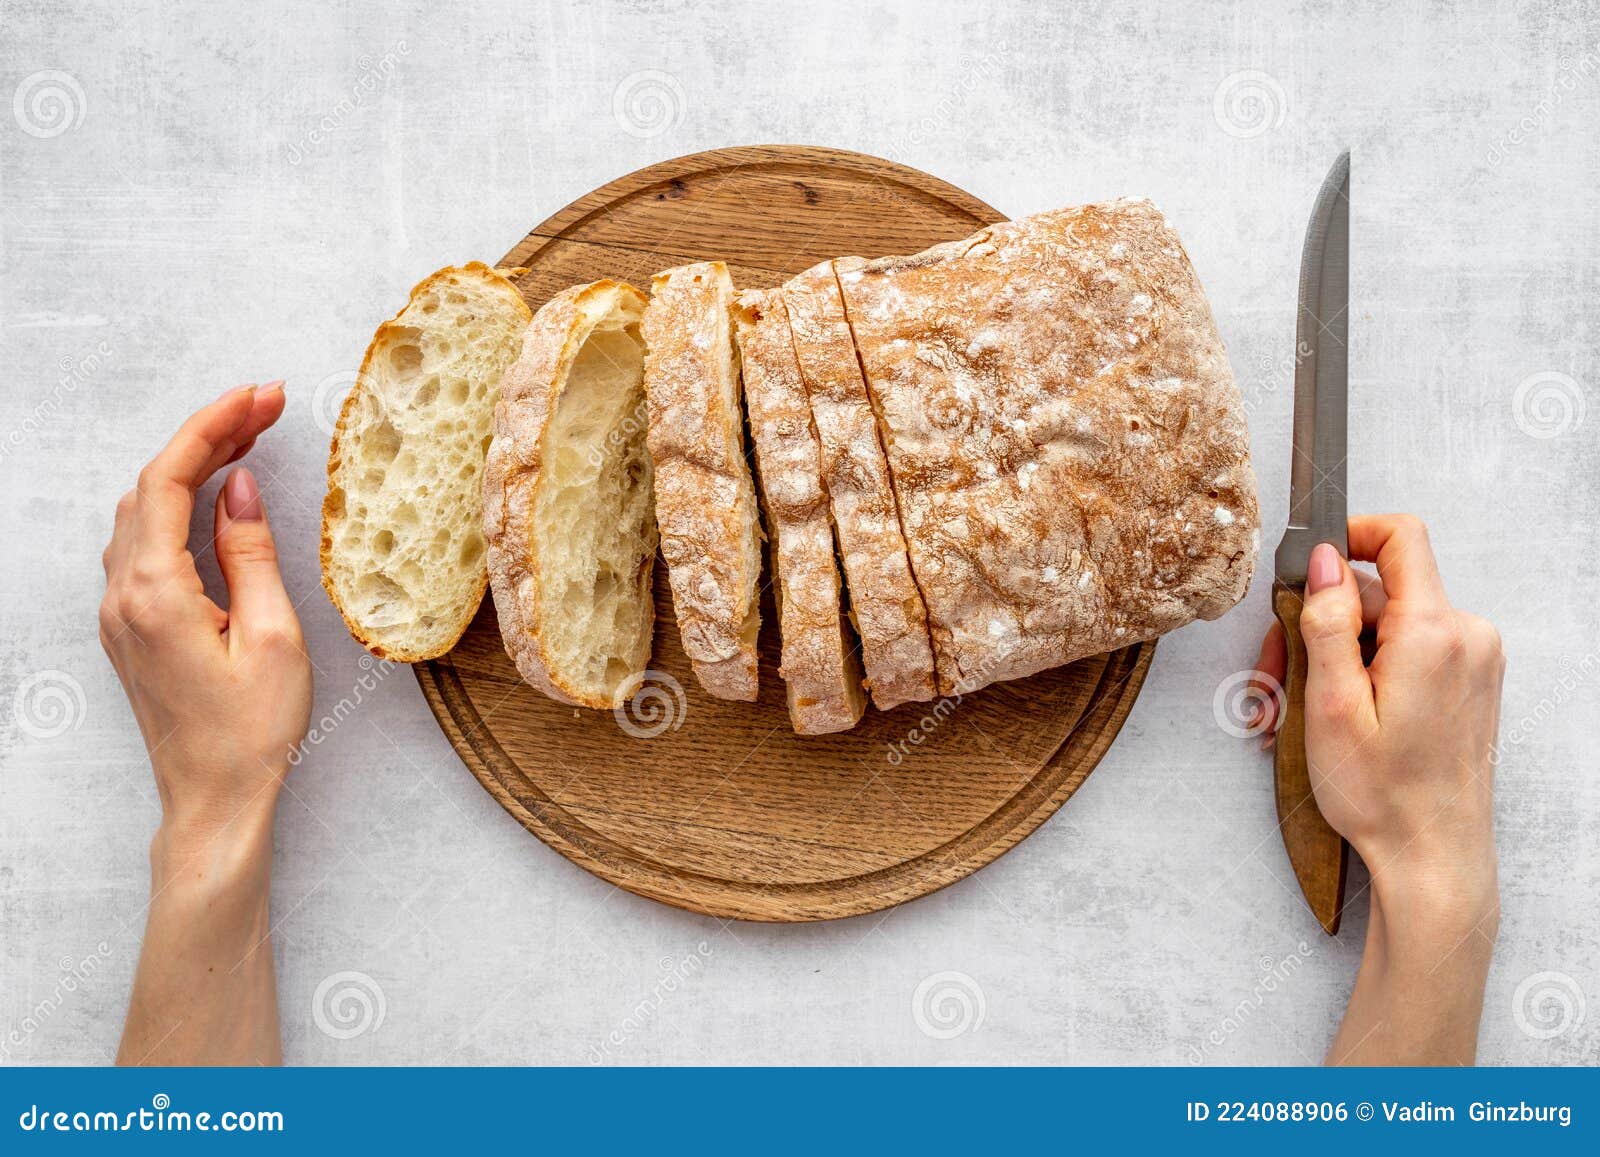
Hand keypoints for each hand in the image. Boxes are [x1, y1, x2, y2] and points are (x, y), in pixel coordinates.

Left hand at [100, 383, 310, 864]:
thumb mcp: (272, 636)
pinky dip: (177, 505)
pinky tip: (216, 500)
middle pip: (152, 487)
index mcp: (155, 592)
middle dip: (206, 436)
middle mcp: (122, 595)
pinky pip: (142, 544)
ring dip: (189, 468)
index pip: (173, 480)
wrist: (213, 799)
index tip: (261, 395)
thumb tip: (239, 488)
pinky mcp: (129, 627)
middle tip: (265, 407)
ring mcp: (118, 612)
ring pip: (142, 512)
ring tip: (248, 441)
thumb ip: (250, 553)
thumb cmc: (252, 729)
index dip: (215, 426)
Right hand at [1248, 514, 1504, 1063]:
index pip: (1401, 538)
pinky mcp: (1465, 684)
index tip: (1308, 567)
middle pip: (1376, 592)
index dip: (1350, 536)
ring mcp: (1470, 662)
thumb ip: (1328, 622)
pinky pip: (1403, 655)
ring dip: (1329, 659)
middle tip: (1276, 677)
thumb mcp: (1331, 705)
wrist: (1434, 859)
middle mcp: (1465, 637)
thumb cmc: (1382, 796)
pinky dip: (1360, 675)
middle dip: (1316, 625)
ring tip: (1290, 713)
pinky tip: (1325, 718)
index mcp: (1434, 633)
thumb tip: (1324, 562)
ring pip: (1383, 627)